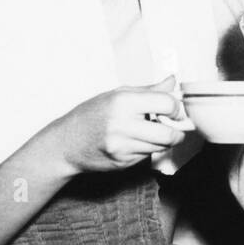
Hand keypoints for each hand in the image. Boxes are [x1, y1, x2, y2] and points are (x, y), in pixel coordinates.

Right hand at [49, 76, 189, 174]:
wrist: (66, 144)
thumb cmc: (91, 115)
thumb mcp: (116, 95)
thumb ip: (148, 91)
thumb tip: (172, 82)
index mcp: (123, 102)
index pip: (166, 104)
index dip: (176, 108)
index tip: (174, 110)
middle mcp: (122, 124)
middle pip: (168, 133)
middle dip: (177, 131)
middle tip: (175, 127)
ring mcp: (122, 146)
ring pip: (161, 146)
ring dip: (164, 141)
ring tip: (152, 132)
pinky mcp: (122, 162)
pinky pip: (147, 156)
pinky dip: (148, 149)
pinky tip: (135, 142)